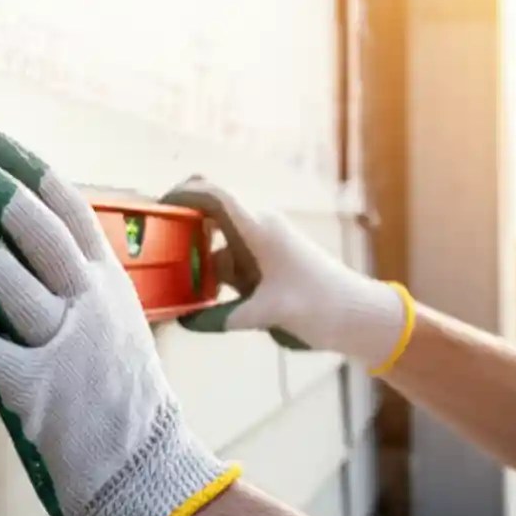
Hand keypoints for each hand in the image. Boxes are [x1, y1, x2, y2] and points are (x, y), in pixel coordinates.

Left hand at [0, 135, 240, 515]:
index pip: (71, 208)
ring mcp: (65, 346)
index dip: (30, 168)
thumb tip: (31, 247)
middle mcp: (91, 306)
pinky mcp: (35, 391)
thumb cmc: (127, 399)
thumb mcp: (118, 326)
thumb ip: (82, 288)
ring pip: (6, 275)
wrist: (149, 472)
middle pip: (35, 226)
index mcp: (111, 285)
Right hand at [161, 178, 413, 372]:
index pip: (215, 196)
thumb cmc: (321, 306)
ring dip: (199, 261)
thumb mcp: (267, 314)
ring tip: (175, 284)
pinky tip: (202, 300)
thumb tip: (184, 321)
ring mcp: (263, 246)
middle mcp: (259, 230)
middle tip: (156, 251)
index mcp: (260, 229)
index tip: (157, 205)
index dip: (184, 194)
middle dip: (183, 231)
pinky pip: (231, 262)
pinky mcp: (266, 264)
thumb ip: (223, 318)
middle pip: (211, 217)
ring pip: (218, 245)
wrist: (359, 316)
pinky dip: (214, 275)